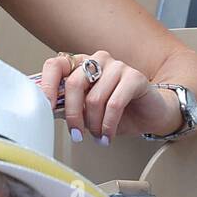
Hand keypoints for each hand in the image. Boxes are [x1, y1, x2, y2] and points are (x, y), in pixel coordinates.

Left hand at [38, 51, 176, 143]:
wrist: (151, 114)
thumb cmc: (118, 110)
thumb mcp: (87, 109)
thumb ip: (68, 105)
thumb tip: (48, 111)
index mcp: (80, 63)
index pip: (56, 66)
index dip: (47, 85)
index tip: (46, 106)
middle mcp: (97, 60)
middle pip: (73, 84)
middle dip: (73, 114)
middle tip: (76, 134)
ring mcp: (116, 66)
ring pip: (94, 98)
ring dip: (94, 124)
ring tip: (97, 135)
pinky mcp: (134, 77)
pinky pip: (114, 104)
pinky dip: (108, 124)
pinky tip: (108, 135)